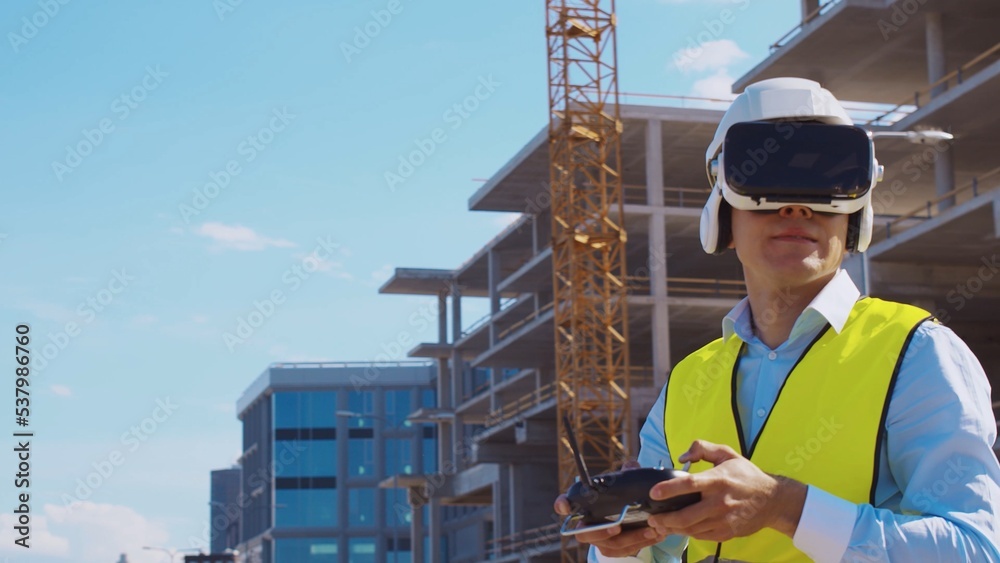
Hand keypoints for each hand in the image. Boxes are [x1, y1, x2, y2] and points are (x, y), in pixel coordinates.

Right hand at [553, 460, 667, 557]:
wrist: (626, 519)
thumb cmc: (618, 497)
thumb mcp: (623, 484)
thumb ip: (626, 474)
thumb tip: (632, 465)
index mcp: (582, 506)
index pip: (565, 505)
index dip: (563, 505)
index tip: (565, 506)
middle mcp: (585, 526)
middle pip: (583, 534)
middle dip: (600, 532)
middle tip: (618, 526)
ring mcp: (598, 541)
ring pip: (609, 545)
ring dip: (630, 538)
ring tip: (650, 530)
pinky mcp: (612, 550)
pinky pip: (624, 551)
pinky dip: (641, 544)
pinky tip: (656, 535)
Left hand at [645, 440, 805, 542]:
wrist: (772, 500)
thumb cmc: (746, 475)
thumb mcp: (727, 453)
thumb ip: (703, 448)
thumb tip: (682, 456)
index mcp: (718, 480)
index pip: (689, 485)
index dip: (669, 489)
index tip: (653, 493)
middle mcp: (719, 502)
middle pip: (686, 515)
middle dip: (664, 519)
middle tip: (652, 517)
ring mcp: (723, 520)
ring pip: (691, 529)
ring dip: (672, 529)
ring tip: (660, 525)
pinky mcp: (726, 532)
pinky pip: (701, 536)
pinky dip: (687, 533)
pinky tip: (678, 528)